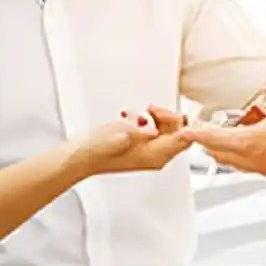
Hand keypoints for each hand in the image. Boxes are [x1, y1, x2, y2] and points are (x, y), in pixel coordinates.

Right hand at [78, 105, 192, 174]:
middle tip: (153, 109)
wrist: (81, 156)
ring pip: (169, 130)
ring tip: (146, 111)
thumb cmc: (96, 150)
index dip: (183, 124)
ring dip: (160, 117)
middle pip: (179, 133)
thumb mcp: (119, 137)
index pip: (184, 140)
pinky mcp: (142, 144)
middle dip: (170, 117)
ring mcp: (150, 151)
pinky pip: (157, 130)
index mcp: (156, 156)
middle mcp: (156, 156)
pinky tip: (140, 115)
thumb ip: (139, 133)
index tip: (175, 112)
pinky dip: (152, 120)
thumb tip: (154, 130)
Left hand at [184, 100, 265, 183]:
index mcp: (250, 143)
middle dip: (211, 143)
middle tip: (204, 135)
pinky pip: (257, 166)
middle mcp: (255, 161)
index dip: (197, 133)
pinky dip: (249, 156)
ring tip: (229, 140)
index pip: (214, 138)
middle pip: (222, 154)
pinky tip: (258, 147)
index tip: (187, 131)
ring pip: (239, 162)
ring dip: (230, 151)